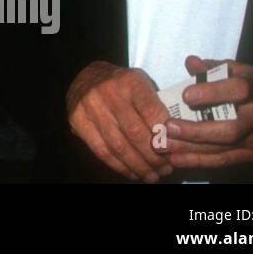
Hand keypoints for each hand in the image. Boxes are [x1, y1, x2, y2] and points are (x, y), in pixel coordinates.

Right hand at [67, 60, 172, 181]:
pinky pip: (101, 151)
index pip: (153, 113)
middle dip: (153, 157)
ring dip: (138, 166)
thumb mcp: (142, 84)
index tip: (175, 152)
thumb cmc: (122, 85)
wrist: (86, 76)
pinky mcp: (77, 120)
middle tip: (165, 169)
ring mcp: (90, 106)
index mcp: (131, 81)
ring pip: (118, 146)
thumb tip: (175, 140)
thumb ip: (157, 107)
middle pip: (135, 133)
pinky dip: (120, 167)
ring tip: (152, 176)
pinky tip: (133, 173)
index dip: (165, 137)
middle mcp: (109, 92)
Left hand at [163, 56, 252, 169]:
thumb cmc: (251, 85)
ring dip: (191, 148)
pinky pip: (224, 160)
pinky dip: (199, 161)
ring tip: (165, 143)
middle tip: (169, 126)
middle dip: (197, 130)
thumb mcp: (236, 70)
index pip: (239, 90)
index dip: (213, 93)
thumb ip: (211, 67)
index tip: (186, 95)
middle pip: (230, 129)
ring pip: (224, 147)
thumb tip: (191, 62)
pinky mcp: (252, 154)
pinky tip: (177, 158)